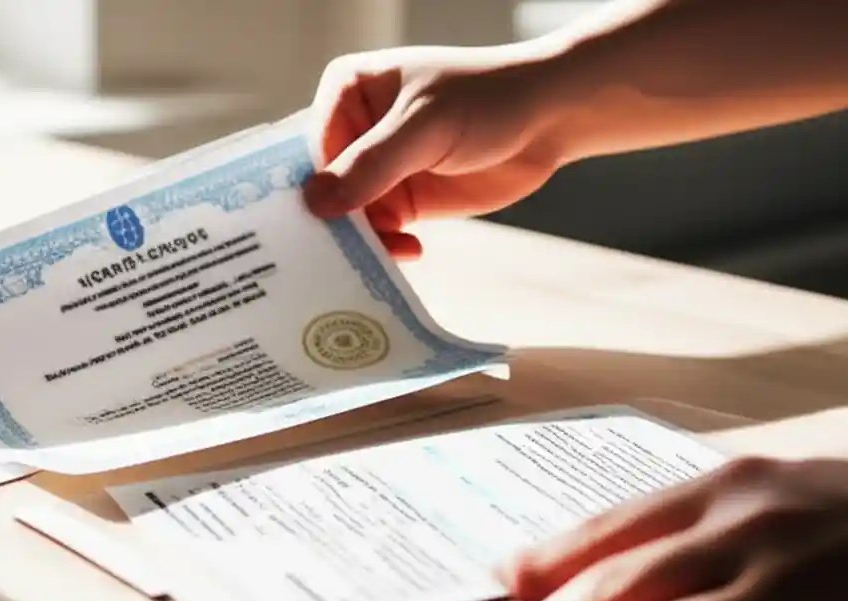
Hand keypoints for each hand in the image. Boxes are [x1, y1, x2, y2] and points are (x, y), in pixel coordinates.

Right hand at [302, 46, 568, 259]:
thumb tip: (316, 202)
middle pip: (322, 188)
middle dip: (327, 222)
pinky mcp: (403, 200)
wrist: (548, 119)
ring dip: (359, 242)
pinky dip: (386, 248)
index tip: (300, 228)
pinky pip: (378, 232)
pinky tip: (408, 252)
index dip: (301, 188)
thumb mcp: (424, 126)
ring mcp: (379, 169)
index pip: (306, 148)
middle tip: (325, 260)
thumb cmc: (486, 100)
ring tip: (375, 260)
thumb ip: (371, 164)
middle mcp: (355, 132)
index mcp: (346, 93)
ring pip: (349, 217)